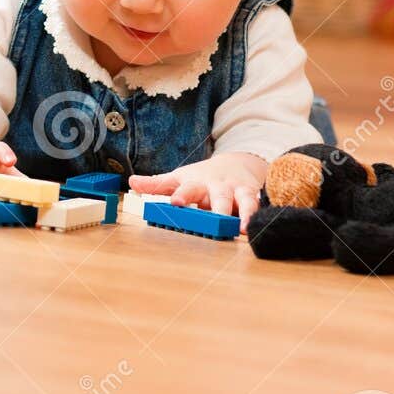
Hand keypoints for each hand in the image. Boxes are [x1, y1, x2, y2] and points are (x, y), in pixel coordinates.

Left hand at [129, 152, 267, 224]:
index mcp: (197, 182)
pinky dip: (260, 216)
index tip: (175, 203)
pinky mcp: (254, 198)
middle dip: (217, 207)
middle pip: (218, 196)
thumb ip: (158, 184)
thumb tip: (131, 183)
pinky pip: (259, 207)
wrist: (236, 164)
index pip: (187, 188)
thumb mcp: (180, 177)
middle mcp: (219, 186)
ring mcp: (238, 192)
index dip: (182, 195)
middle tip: (215, 217)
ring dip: (244, 214)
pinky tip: (261, 229)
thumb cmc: (203, 177)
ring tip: (242, 229)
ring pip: (243, 201)